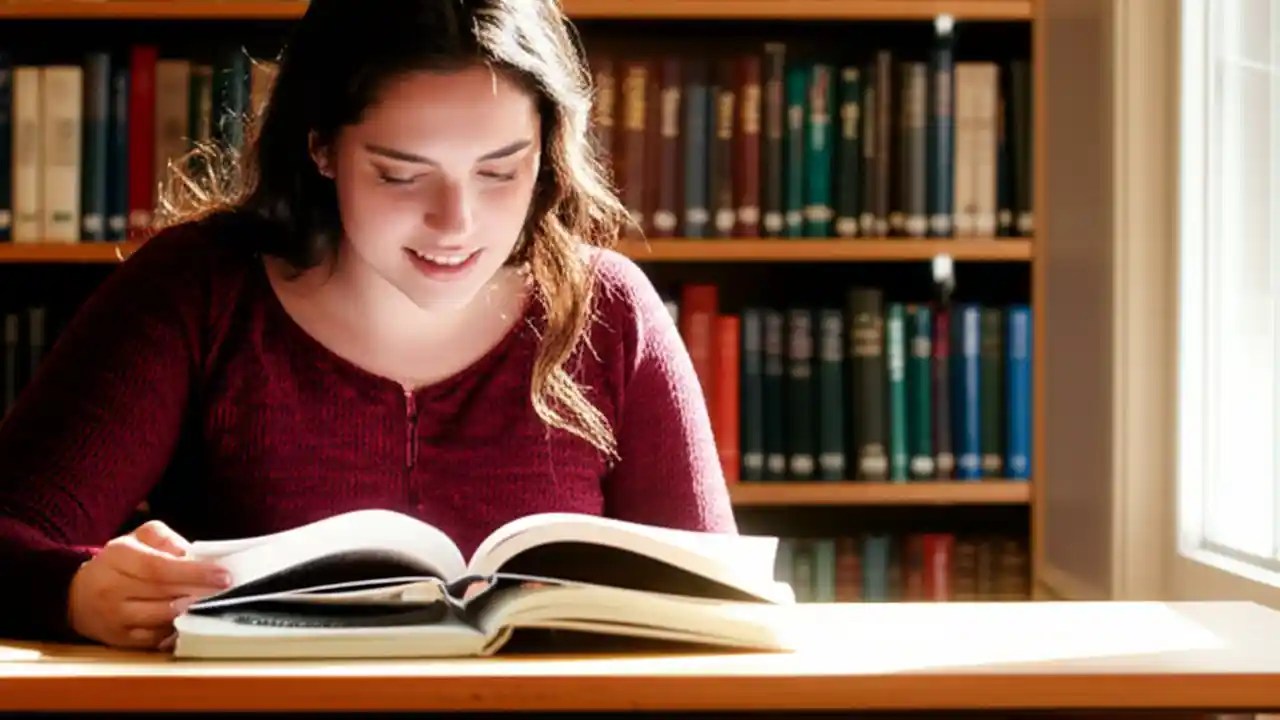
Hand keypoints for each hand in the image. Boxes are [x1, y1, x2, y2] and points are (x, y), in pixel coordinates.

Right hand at [67, 520, 231, 649]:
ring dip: (189, 613)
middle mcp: (111, 588)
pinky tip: (192, 621)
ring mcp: (113, 617)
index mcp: (118, 557)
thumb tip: (189, 553)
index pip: (159, 567)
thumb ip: (164, 538)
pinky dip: (175, 631)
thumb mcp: (137, 538)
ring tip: (211, 604)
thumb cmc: (119, 562)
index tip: (223, 575)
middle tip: (225, 590)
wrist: (77, 595)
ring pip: (159, 619)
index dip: (193, 572)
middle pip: (162, 593)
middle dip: (198, 592)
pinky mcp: (118, 639)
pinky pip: (154, 638)